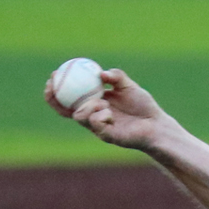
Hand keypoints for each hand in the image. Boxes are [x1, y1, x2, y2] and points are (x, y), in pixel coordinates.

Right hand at [43, 67, 165, 150]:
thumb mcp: (129, 85)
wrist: (156, 124)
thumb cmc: (143, 105)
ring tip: (103, 103)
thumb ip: (116, 76)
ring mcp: (97, 127)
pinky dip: (100, 115)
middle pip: (64, 109)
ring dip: (88, 106)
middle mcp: (92, 115)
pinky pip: (95, 124)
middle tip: (52, 86)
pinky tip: (110, 114)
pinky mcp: (105, 136)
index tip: (53, 74)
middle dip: (54, 99)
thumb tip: (100, 72)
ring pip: (80, 116)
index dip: (57, 87)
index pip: (69, 96)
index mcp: (93, 102)